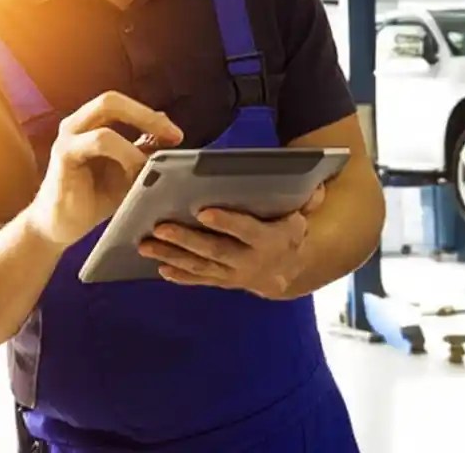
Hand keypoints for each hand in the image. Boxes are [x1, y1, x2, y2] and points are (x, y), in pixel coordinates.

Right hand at [28, 91, 182, 246]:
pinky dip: (125, 153)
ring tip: (154, 163)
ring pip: (107, 118)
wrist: (61, 226)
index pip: (122, 104)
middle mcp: (76, 125)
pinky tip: (136, 172)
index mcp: (90, 123)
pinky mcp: (63, 156)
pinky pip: (100, 142)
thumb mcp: (128, 170)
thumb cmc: (94, 196)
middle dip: (146, 116)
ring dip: (137, 140)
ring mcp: (68, 138)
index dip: (151, 116)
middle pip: (111, 100)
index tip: (177, 136)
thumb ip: (144, 149)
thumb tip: (169, 130)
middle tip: (173, 136)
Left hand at [139, 185, 326, 299]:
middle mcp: (250, 261)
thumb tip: (318, 183)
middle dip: (186, 240)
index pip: (247, 230)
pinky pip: (199, 280)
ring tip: (145, 244)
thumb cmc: (290, 230)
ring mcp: (233, 275)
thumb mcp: (303, 214)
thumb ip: (308, 200)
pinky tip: (160, 268)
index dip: (227, 222)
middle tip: (159, 227)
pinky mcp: (222, 281)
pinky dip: (180, 276)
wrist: (290, 271)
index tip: (203, 210)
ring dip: (171, 256)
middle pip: (215, 250)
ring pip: (200, 266)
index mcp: (271, 240)